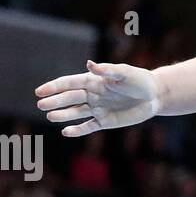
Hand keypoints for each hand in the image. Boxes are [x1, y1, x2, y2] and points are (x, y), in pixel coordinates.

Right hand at [35, 59, 158, 136]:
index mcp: (93, 81)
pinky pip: (88, 126)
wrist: (154, 96)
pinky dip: (78, 130)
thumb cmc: (139, 80)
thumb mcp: (125, 73)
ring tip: (50, 116)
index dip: (54, 87)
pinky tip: (66, 132)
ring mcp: (97, 108)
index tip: (40, 91)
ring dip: (62, 115)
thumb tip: (90, 64)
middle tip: (40, 105)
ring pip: (76, 112)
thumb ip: (108, 70)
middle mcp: (92, 95)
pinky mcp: (105, 121)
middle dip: (55, 101)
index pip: (69, 83)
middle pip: (69, 98)